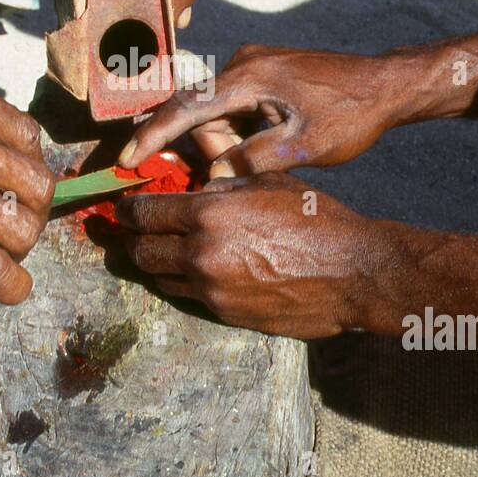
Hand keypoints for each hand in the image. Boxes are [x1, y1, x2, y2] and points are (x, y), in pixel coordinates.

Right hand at [0, 67, 53, 302]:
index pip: (29, 136)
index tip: (13, 188)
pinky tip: (9, 288)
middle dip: (33, 211)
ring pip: (22, 228)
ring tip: (3, 256)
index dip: (27, 168)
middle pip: (36, 183)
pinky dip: (12, 285)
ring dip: (20, 249)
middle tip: (14, 227)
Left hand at [115, 173, 384, 338]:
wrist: (353, 272)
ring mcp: (211, 289)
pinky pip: (189, 295)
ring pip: (160, 277)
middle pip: (140, 250)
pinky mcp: (224, 314)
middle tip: (136, 230)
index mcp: (209, 213)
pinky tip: (200, 269)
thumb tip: (193, 162)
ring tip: (165, 249)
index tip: (125, 207)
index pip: (143, 213)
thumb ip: (223, 171)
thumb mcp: (268, 180)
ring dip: (157, 262)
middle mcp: (201, 253)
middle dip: (134, 238)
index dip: (128, 209)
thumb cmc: (314, 218)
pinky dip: (186, 281)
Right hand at [121, 44, 409, 173]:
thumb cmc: (351, 115)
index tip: (127, 161)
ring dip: (217, 138)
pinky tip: (252, 148)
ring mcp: (254, 62)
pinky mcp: (264, 68)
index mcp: (249, 77)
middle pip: (196, 107)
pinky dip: (232, 127)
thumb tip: (213, 178)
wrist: (387, 84)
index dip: (152, 136)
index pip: (185, 108)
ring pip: (215, 107)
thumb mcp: (303, 147)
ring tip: (243, 161)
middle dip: (187, 141)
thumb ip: (253, 161)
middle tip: (193, 169)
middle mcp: (244, 62)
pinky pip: (232, 101)